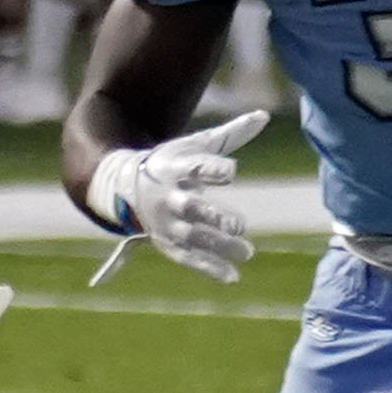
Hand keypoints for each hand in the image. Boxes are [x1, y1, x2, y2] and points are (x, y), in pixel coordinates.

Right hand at [86, 108, 265, 281]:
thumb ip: (231, 133)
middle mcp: (170, 197)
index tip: (232, 171)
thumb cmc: (172, 162)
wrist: (128, 187)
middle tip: (238, 224)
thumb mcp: (196, 145)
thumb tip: (263, 115)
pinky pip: (189, 258)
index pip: (195, 167)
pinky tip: (233, 277)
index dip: (213, 170)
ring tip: (248, 252)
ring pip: (193, 237)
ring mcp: (168, 223)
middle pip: (191, 207)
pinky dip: (209, 269)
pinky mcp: (169, 243)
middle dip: (213, 216)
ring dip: (219, 246)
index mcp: (175, 167)